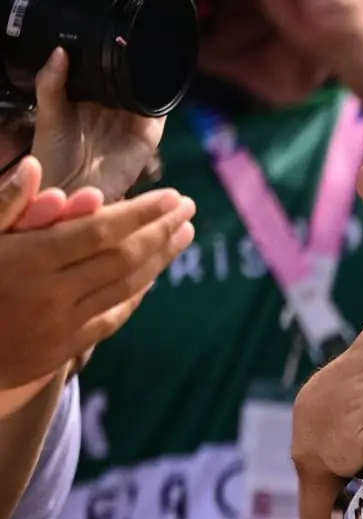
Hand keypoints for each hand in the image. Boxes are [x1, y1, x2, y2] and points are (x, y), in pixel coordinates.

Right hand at [0, 163, 194, 388]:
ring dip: (160, 259)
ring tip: (184, 234)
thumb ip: (4, 205)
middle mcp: (51, 294)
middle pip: (124, 257)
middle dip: (161, 230)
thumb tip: (34, 168)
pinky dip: (136, 294)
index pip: (101, 231)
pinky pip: (112, 317)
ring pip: (126, 287)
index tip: (173, 195)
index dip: (143, 212)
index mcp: (27, 260)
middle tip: (188, 207)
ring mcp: (60, 325)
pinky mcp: (61, 349)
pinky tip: (152, 276)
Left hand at [28, 47, 164, 198]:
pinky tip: (162, 80)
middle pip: (129, 74)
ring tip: (153, 50)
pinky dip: (166, 95)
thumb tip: (59, 50)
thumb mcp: (49, 115)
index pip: (101, 65)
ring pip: (148, 88)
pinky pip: (161, 109)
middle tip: (136, 34)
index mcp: (86, 95)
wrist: (74, 192)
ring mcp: (132, 118)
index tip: (111, 27)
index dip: (107, 48)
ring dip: (154, 73)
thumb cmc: (53, 158)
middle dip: (136, 56)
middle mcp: (112, 105)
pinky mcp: (149, 133)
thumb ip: (52, 83)